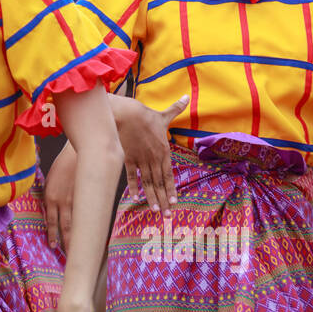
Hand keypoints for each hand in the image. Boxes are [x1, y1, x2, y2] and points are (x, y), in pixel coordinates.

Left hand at [43, 143, 77, 251]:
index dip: (52, 235)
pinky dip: (87, 226)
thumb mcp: (50, 180)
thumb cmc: (63, 164)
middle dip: (65, 243)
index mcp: (50, 197)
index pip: (51, 222)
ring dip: (76, 239)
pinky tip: (89, 235)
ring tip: (77, 252)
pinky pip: (86, 216)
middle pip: (64, 228)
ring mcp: (76, 201)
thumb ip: (49, 196)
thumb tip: (48, 211)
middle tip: (66, 257)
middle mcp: (62, 202)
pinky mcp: (87, 198)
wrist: (78, 154)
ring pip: (76, 224)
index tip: (52, 247)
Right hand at [112, 94, 188, 213]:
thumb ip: (176, 108)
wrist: (126, 114)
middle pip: (159, 183)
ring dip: (152, 197)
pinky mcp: (128, 158)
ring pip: (148, 183)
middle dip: (164, 199)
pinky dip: (134, 187)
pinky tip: (136, 197)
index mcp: (164, 151)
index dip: (172, 189)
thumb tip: (187, 96)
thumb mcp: (163, 114)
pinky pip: (131, 176)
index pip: (169, 174)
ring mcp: (140, 160)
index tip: (175, 201)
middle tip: (168, 214)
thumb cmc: (144, 115)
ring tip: (155, 210)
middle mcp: (154, 159)